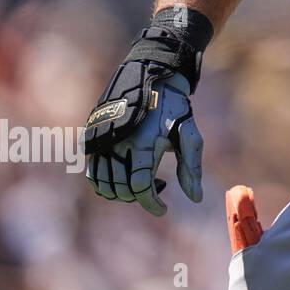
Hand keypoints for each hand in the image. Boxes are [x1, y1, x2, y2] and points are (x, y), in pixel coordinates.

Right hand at [84, 62, 203, 216]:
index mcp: (144, 144)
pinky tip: (125, 179)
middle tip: (158, 189)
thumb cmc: (174, 109)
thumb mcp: (189, 134)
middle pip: (122, 188)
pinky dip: (106, 184)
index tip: (163, 210)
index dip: (152, 203)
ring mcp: (102, 142)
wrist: (150, 78)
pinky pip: (93, 173)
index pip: (141, 186)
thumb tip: (196, 198)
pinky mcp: (93, 140)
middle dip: (140, 197)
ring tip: (144, 183)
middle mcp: (118, 145)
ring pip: (104, 184)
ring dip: (122, 193)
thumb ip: (191, 168)